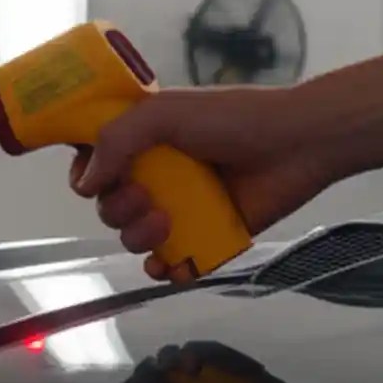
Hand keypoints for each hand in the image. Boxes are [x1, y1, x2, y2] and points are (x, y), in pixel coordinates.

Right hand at [69, 87, 336, 281]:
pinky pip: (172, 263)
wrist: (298, 144)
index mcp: (144, 141)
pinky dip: (164, 269)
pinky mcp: (206, 236)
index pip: (95, 163)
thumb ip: (117, 139)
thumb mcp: (165, 112)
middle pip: (110, 206)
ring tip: (165, 224)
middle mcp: (158, 175)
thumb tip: (84, 183)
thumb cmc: (235, 119)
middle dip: (117, 209)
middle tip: (143, 199)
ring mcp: (181, 208)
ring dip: (137, 238)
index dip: (87, 175)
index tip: (97, 181)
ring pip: (134, 238)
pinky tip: (168, 264)